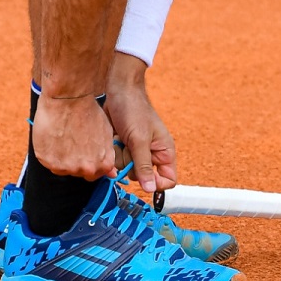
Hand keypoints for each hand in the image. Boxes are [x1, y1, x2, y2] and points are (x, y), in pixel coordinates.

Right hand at [31, 94, 116, 179]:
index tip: (82, 149)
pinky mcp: (48, 161)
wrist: (69, 99)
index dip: (87, 161)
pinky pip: (47, 162)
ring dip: (60, 157)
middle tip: (71, 141)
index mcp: (103, 164)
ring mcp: (66, 167)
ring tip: (62, 136)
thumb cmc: (88, 112)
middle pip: (77, 172)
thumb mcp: (106, 134)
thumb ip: (107, 156)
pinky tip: (53, 136)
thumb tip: (112, 175)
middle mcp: (86, 169)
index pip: (93, 174)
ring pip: (61, 168)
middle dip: (74, 160)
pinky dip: (48, 152)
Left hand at [104, 56, 176, 192]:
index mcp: (164, 152)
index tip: (141, 177)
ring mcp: (136, 151)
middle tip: (128, 147)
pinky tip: (113, 137)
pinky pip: (116, 160)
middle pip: (142, 177)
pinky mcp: (123, 147)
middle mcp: (152, 154)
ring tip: (120, 138)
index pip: (168, 180)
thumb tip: (151, 190)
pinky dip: (112, 151)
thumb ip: (144, 165)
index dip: (156, 184)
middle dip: (131, 165)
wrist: (118, 90)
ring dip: (119, 156)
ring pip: (126, 169)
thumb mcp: (139, 139)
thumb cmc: (134, 109)